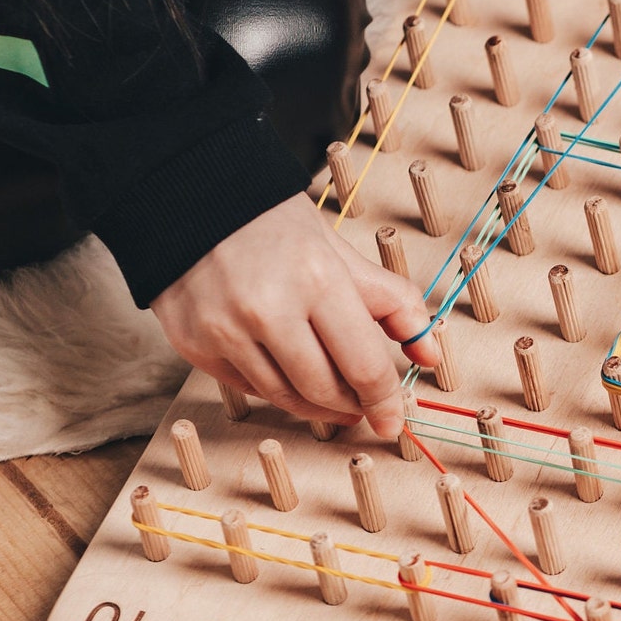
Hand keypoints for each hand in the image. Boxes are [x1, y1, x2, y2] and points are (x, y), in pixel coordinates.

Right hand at [150, 194, 438, 438]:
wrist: (191, 200)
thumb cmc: (273, 225)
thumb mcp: (342, 253)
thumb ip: (392, 303)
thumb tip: (429, 355)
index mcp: (316, 279)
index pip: (363, 364)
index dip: (384, 401)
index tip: (394, 420)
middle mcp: (267, 309)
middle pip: (324, 389)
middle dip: (352, 407)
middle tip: (365, 409)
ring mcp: (225, 331)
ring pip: (285, 397)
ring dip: (317, 407)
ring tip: (335, 401)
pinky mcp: (195, 345)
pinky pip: (248, 388)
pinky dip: (277, 391)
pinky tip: (292, 378)